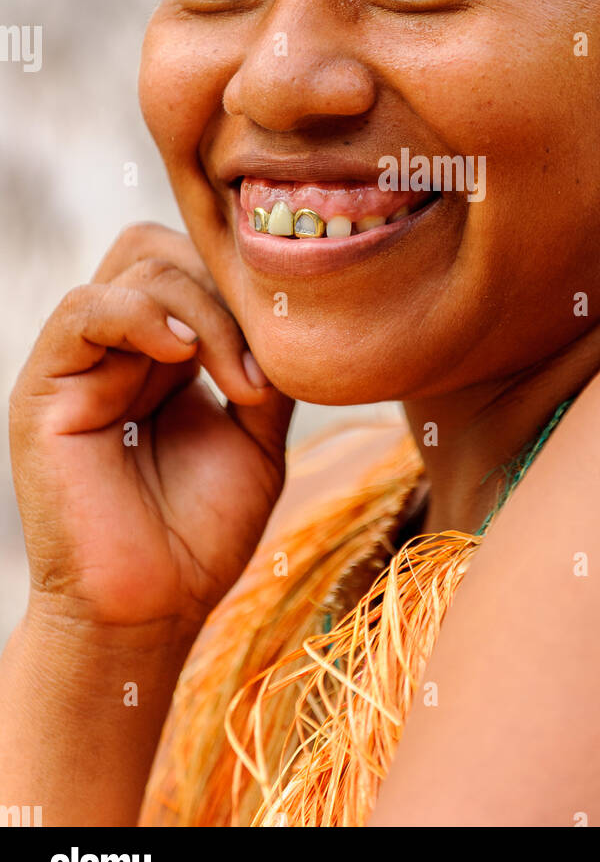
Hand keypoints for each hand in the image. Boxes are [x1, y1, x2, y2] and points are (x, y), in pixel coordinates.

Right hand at [8, 223, 293, 634]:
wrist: (150, 611)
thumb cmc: (200, 534)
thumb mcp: (256, 438)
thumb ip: (266, 367)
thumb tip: (293, 311)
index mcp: (161, 352)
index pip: (194, 262)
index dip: (243, 284)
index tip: (291, 342)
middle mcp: (116, 347)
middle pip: (168, 250)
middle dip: (227, 292)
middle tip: (260, 369)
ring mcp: (79, 362)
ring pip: (138, 269)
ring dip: (204, 312)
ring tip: (237, 381)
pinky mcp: (45, 388)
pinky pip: (85, 310)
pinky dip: (142, 314)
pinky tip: (182, 355)